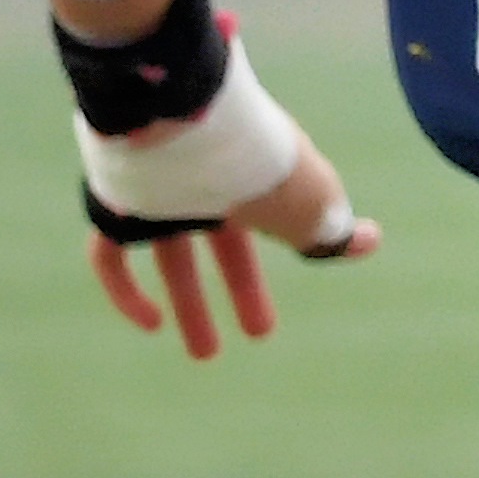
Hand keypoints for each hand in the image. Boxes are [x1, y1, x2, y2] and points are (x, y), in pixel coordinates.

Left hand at [89, 138, 379, 362]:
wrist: (185, 124)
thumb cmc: (261, 165)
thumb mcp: (313, 203)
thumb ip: (333, 230)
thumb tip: (366, 240)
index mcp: (259, 169)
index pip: (275, 211)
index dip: (294, 240)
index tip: (311, 260)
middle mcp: (208, 178)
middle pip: (226, 241)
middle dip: (242, 288)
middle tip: (260, 332)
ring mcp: (159, 193)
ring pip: (174, 255)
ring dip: (191, 304)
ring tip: (206, 353)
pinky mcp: (115, 207)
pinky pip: (112, 257)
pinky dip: (129, 293)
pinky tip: (152, 324)